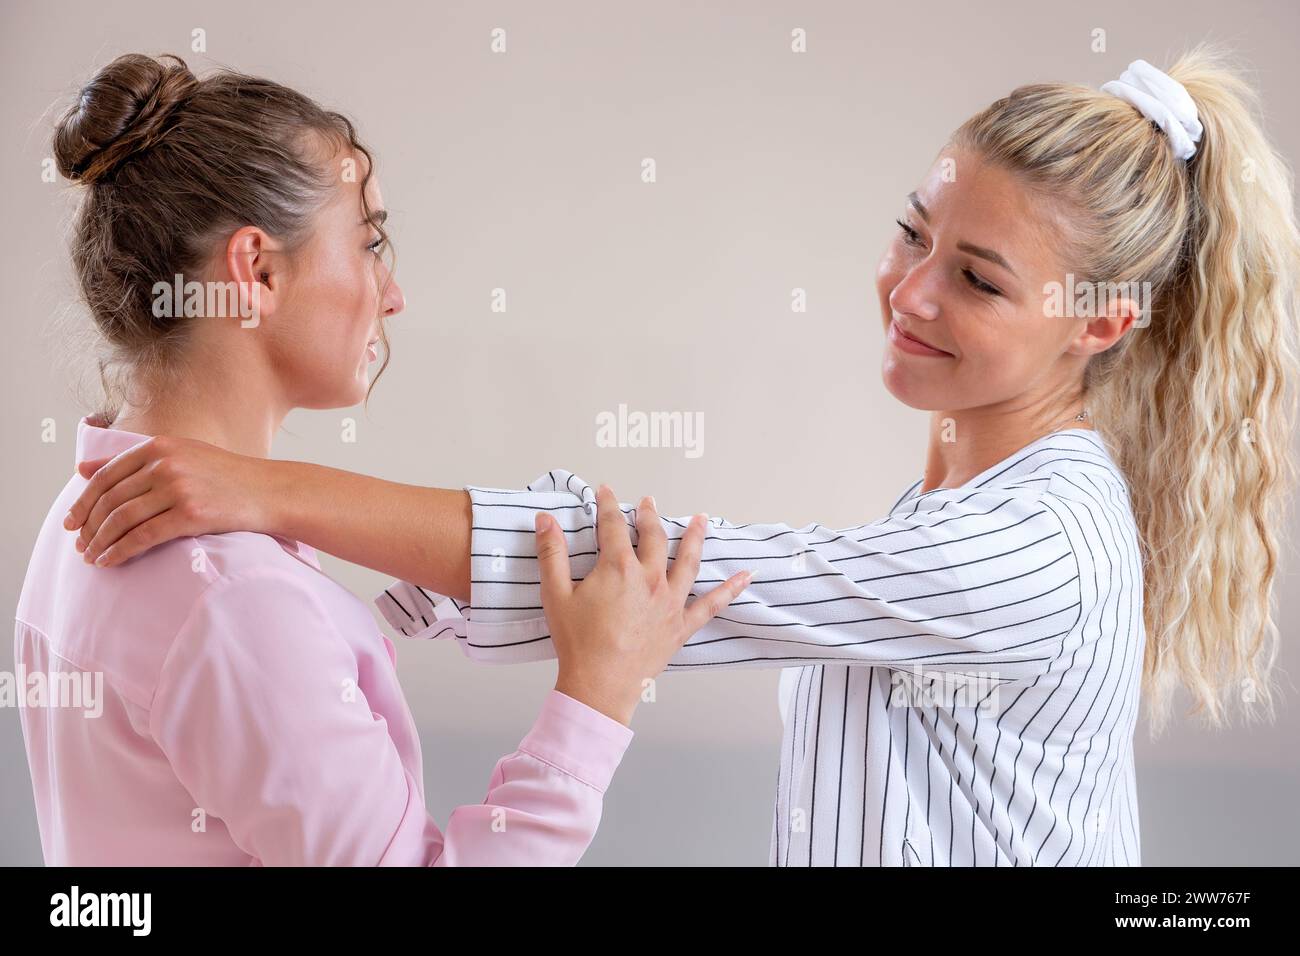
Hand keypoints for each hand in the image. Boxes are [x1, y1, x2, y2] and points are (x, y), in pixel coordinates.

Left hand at [63, 435, 268, 566]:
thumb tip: (82, 468)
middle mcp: (166, 464)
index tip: (71, 522)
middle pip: (111, 499)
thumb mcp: (180, 456)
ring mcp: (179, 488)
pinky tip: (110, 561)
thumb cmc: (225, 477)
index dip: (83, 502)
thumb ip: (134, 462)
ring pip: (122, 519)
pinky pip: (143, 536)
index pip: (106, 476)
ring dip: (100, 541)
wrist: (270, 491)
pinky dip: (120, 551)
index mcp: (159, 446)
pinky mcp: (191, 514)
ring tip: (91, 557)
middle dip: (89, 526)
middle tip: (79, 545)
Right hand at [538, 485, 750, 725]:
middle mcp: (650, 578)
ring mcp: (670, 601)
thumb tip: (545, 520)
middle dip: (649, 516)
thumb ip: (551, 553)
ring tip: (701, 520)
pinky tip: (746, 576)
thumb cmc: (577, 643)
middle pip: (653, 537)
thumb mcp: (555, 594)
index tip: (605, 492)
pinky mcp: (681, 625)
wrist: (599, 685)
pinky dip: (731, 589)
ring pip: (688, 561)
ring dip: (695, 537)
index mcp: (619, 568)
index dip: (608, 505)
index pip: (613, 525)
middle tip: (648, 503)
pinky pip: (712, 604)